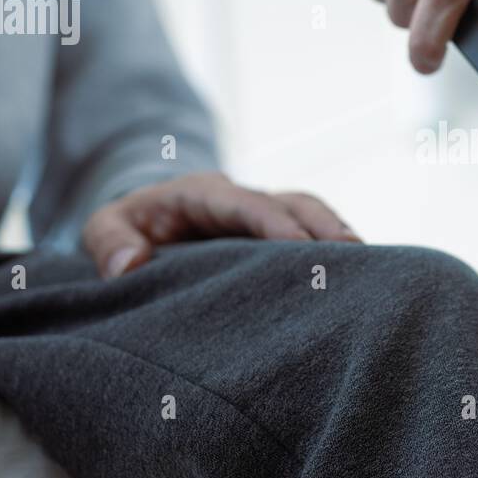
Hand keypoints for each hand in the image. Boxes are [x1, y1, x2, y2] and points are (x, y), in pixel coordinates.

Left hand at [82, 172, 361, 277]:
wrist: (144, 220)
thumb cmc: (127, 227)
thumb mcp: (103, 227)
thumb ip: (110, 241)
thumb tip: (131, 264)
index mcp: (205, 194)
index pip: (247, 204)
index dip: (274, 222)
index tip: (298, 245)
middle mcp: (245, 201)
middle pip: (297, 203)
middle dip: (327, 227)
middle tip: (356, 257)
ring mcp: (268, 217)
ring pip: (315, 218)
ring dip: (341, 241)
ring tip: (373, 273)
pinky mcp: (281, 237)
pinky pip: (315, 239)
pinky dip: (338, 256)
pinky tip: (361, 284)